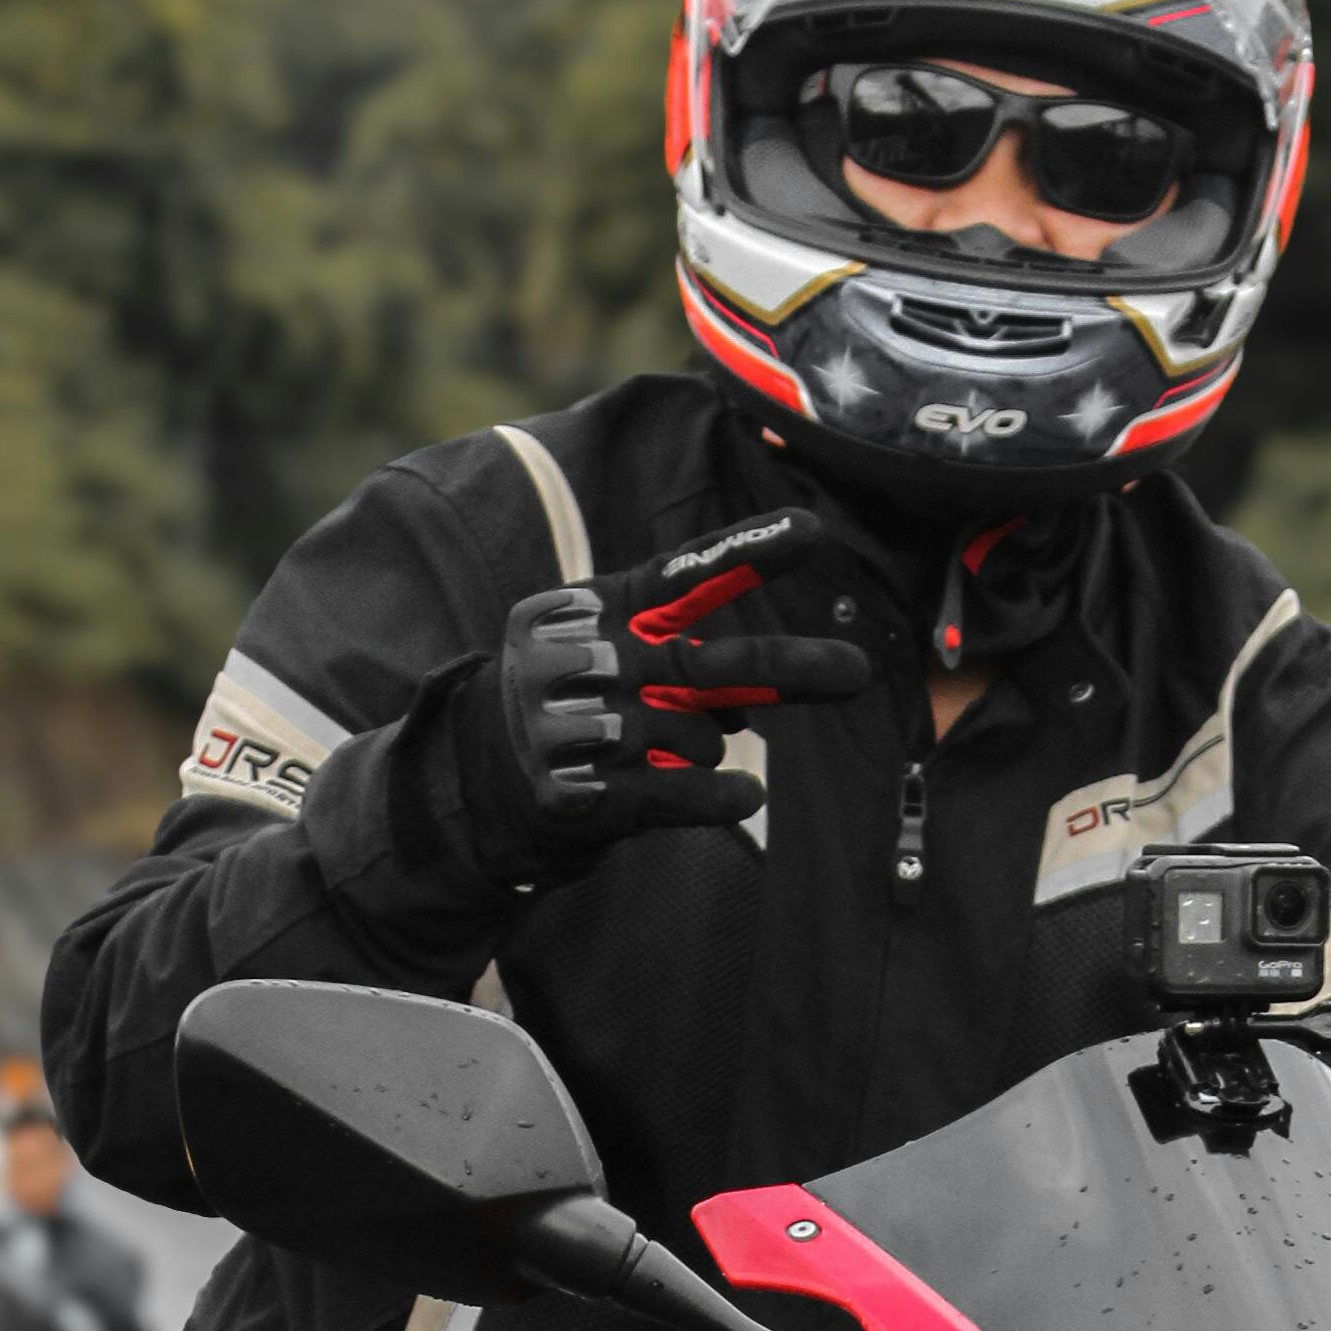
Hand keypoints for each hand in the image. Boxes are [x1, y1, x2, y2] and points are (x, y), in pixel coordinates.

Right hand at [421, 509, 872, 880]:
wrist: (474, 777)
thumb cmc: (567, 700)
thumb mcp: (605, 646)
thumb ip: (675, 652)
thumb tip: (754, 697)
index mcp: (596, 606)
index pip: (683, 575)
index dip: (750, 553)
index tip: (813, 532)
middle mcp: (588, 659)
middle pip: (713, 664)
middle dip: (794, 668)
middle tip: (856, 674)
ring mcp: (580, 727)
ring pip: (701, 740)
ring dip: (703, 750)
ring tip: (657, 750)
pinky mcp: (581, 792)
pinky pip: (686, 794)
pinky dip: (725, 798)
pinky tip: (741, 796)